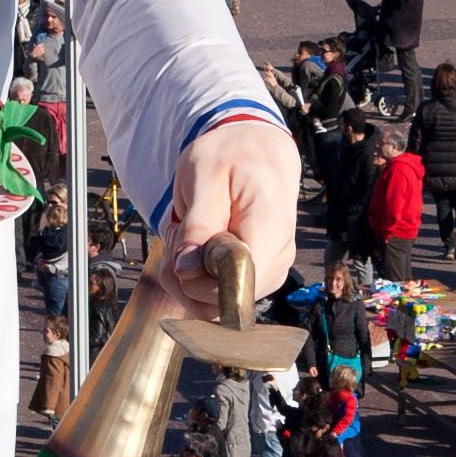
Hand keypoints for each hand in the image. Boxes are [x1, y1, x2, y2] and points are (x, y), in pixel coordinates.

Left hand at [146, 113, 301, 328]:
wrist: (257, 151)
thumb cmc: (231, 156)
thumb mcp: (203, 176)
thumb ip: (197, 224)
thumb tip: (187, 271)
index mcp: (270, 228)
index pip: (238, 283)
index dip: (200, 278)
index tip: (182, 248)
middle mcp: (278, 257)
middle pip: (226, 300)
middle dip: (188, 278)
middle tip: (177, 235)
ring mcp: (272, 270)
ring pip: (221, 305)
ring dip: (189, 281)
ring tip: (184, 239)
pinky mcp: (260, 276)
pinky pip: (223, 297)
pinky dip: (198, 281)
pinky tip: (192, 252)